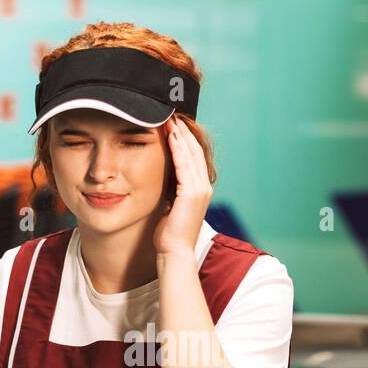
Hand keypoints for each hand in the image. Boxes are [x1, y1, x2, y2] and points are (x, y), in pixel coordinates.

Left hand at [152, 116, 211, 257]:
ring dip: (180, 135)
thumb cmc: (169, 234)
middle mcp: (204, 187)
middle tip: (171, 115)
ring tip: (170, 119)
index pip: (194, 158)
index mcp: (200, 190)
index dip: (185, 140)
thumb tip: (162, 180)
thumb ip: (171, 192)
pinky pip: (184, 164)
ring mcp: (200, 189)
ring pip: (191, 155)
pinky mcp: (192, 193)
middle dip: (183, 132)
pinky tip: (170, 136)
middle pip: (195, 152)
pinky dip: (178, 148)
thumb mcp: (171, 207)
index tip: (173, 125)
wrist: (174, 252)